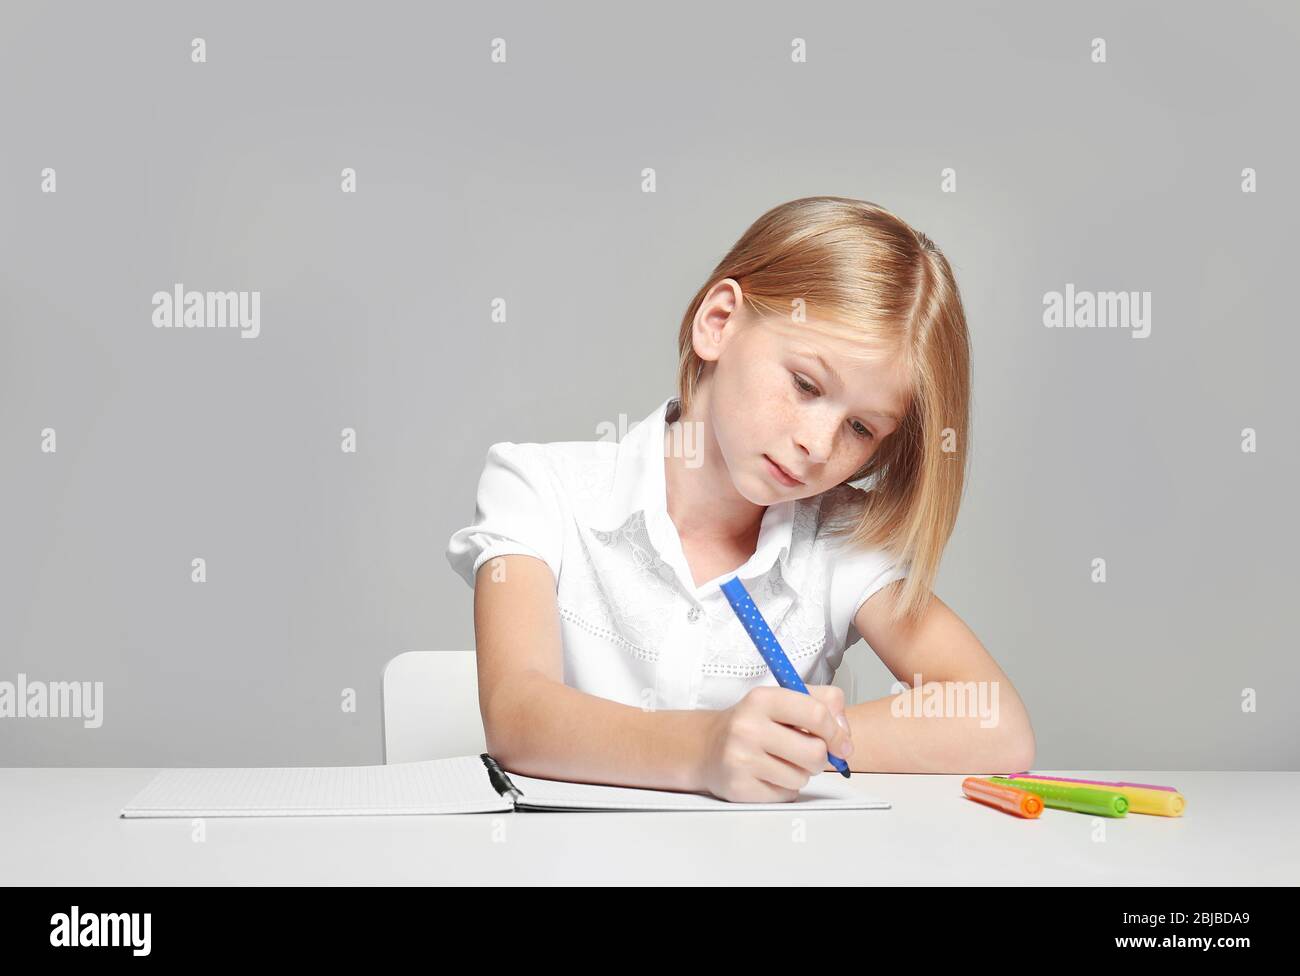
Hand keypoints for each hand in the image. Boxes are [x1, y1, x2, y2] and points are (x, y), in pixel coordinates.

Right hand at [696, 685, 854, 801]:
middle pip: (815, 752)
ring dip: (800, 773)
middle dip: (820, 758)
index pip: (817, 714)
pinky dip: (784, 788)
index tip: (842, 743)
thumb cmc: (753, 723)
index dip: (838, 732)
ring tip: (781, 761)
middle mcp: (748, 727)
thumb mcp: (783, 699)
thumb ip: (822, 703)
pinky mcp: (739, 787)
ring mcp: (741, 759)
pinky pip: (786, 794)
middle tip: (808, 753)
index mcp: (763, 699)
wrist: (707, 746)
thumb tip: (845, 735)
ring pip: (802, 777)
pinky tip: (768, 775)